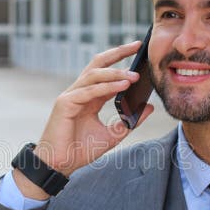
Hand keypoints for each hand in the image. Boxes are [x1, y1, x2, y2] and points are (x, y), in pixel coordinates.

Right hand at [13, 41, 154, 197]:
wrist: (60, 165)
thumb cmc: (80, 150)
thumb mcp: (112, 135)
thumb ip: (129, 121)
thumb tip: (149, 107)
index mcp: (89, 97)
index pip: (106, 72)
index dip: (121, 60)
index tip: (139, 51)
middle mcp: (79, 92)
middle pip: (98, 64)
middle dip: (117, 53)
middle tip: (136, 45)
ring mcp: (70, 96)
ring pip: (94, 75)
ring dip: (115, 73)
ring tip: (134, 76)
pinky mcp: (65, 103)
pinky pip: (89, 91)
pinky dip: (106, 87)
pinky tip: (122, 86)